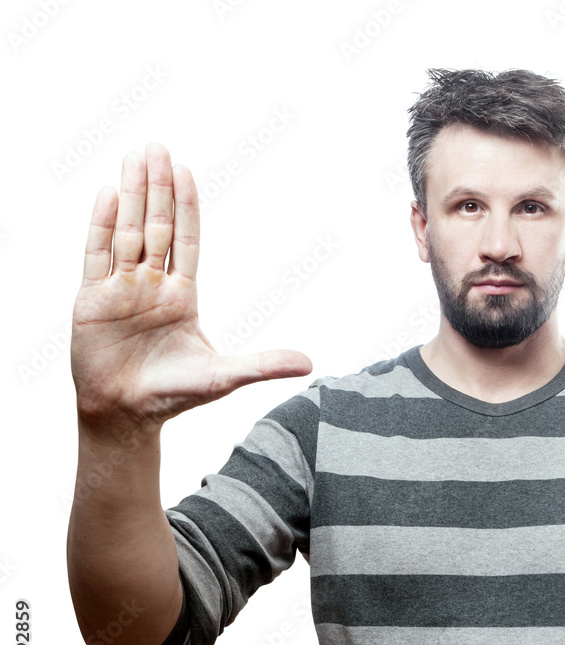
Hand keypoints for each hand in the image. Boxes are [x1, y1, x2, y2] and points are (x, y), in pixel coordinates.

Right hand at [71, 143, 311, 432]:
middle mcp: (151, 285)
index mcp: (181, 295)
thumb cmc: (174, 396)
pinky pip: (97, 255)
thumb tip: (309, 364)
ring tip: (135, 156)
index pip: (185, 240)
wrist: (126, 415)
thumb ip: (263, 366)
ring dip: (132, 194)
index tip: (186, 171)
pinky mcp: (92, 301)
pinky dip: (102, 225)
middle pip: (155, 226)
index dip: (186, 205)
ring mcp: (120, 289)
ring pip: (127, 231)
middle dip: (157, 187)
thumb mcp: (224, 377)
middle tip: (158, 146)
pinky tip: (109, 194)